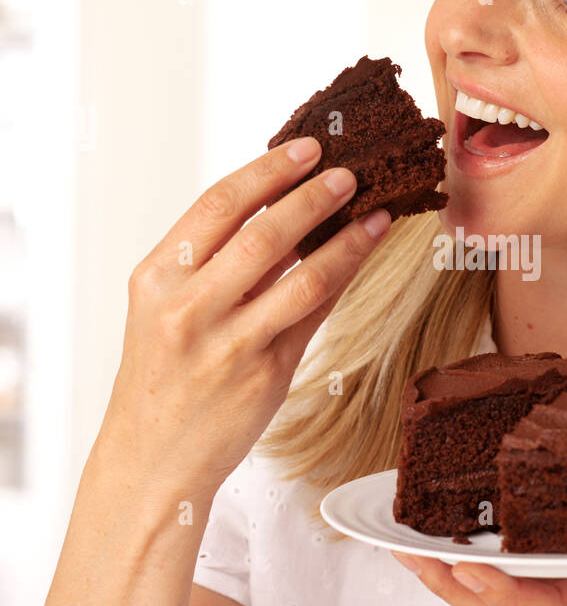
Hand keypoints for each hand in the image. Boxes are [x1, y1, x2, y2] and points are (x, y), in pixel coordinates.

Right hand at [95, 138, 390, 501]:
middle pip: (264, 233)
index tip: (305, 148)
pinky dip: (343, 281)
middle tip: (350, 172)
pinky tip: (363, 257)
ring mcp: (229, 344)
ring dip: (345, 239)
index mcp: (157, 277)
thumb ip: (214, 263)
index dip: (268, 171)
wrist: (152, 457)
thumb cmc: (163, 375)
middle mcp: (188, 307)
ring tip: (375, 213)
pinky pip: (315, 316)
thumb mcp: (165, 309)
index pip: (218, 204)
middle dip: (313, 197)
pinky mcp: (264, 376)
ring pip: (302, 276)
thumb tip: (280, 208)